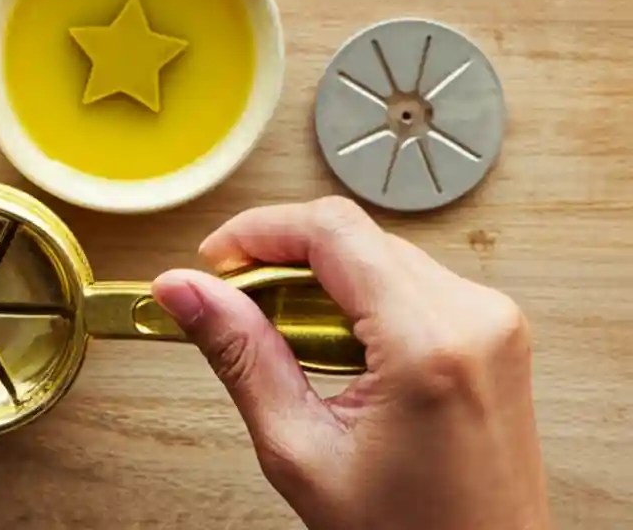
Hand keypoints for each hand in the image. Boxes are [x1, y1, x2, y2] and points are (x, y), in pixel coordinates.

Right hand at [152, 197, 549, 529]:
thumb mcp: (300, 449)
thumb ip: (239, 355)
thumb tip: (186, 291)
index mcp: (430, 344)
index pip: (333, 230)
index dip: (259, 230)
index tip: (216, 259)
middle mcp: (474, 318)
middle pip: (355, 236)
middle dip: (283, 258)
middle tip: (233, 303)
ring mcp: (492, 321)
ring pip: (379, 253)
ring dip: (319, 279)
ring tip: (283, 338)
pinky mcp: (491, 331)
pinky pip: (409, 280)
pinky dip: (356, 298)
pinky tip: (330, 345)